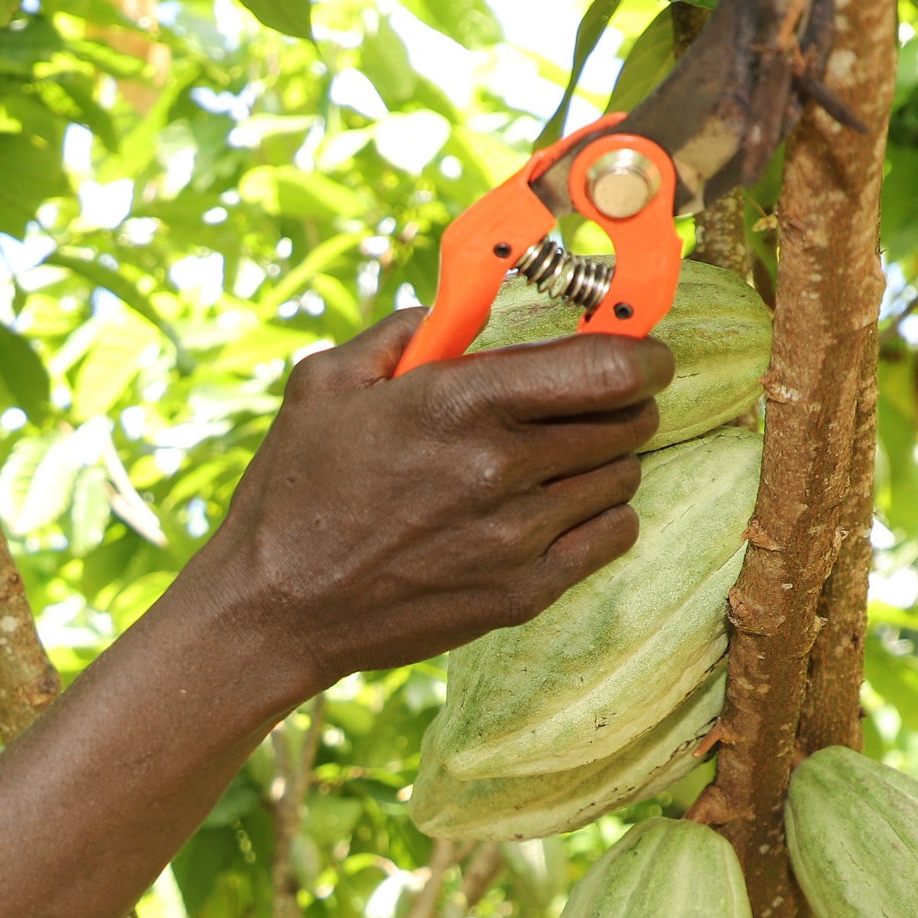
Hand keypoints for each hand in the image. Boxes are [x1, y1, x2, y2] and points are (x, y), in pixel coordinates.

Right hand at [191, 307, 671, 686]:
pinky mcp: (522, 593)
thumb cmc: (293, 493)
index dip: (644, 353)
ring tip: (563, 458)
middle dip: (624, 401)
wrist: (274, 610)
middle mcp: (500, 470)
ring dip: (607, 459)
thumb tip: (459, 306)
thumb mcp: (325, 383)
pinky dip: (600, 516)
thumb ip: (402, 330)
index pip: (610, 367)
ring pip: (623, 477)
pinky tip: (558, 509)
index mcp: (459, 403)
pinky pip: (611, 537)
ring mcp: (517, 539)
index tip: (642, 351)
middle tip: (595, 401)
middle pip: (629, 419)